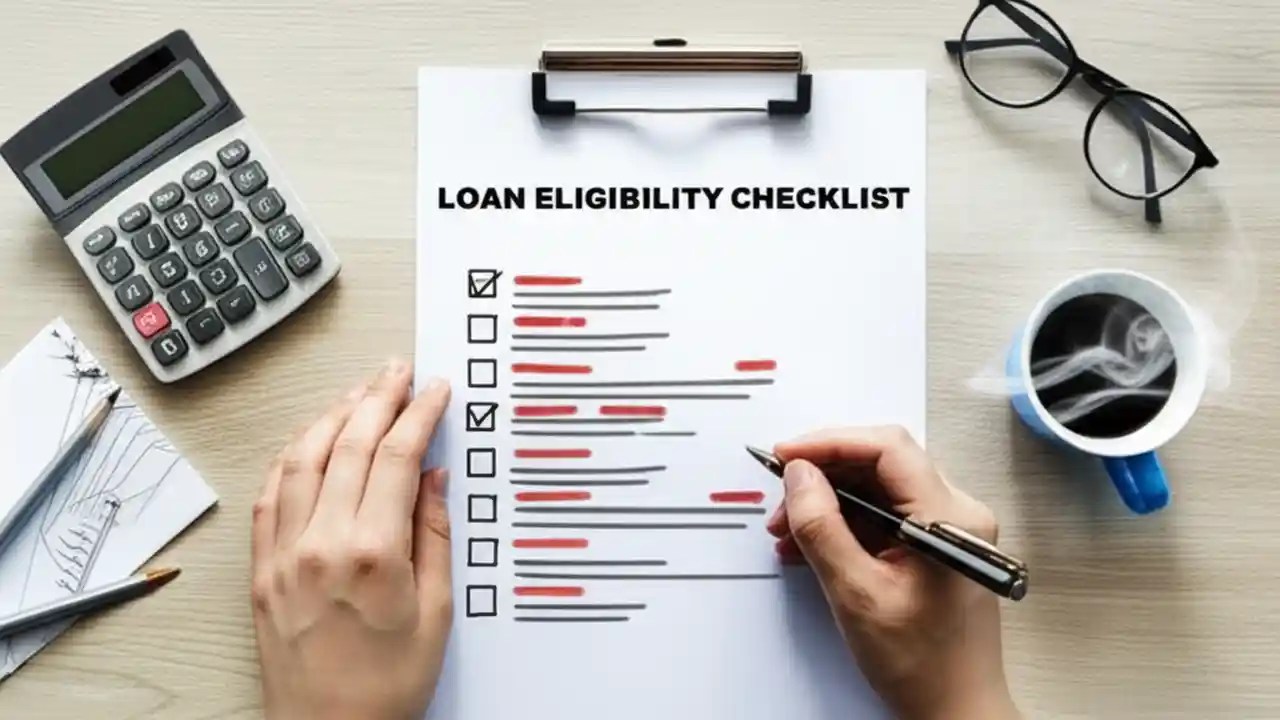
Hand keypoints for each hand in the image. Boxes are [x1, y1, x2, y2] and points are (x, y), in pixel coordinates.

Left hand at [251, 359, 452, 719]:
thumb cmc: (386, 687)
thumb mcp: (434, 612)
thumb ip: (433, 536)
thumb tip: (434, 479)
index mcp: (371, 553)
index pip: (395, 457)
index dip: (418, 414)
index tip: (434, 391)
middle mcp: (320, 544)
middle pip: (348, 445)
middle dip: (376, 399)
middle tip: (396, 372)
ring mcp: (284, 554)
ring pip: (302, 459)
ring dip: (331, 417)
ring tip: (357, 394)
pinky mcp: (262, 570)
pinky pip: (270, 495)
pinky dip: (290, 457)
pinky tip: (308, 442)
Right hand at [767, 427, 1018, 719]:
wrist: (956, 709)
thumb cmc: (924, 666)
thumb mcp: (857, 595)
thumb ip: (823, 529)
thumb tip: (799, 476)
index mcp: (950, 519)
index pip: (888, 449)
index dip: (831, 443)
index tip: (787, 455)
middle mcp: (957, 514)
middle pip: (880, 464)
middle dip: (823, 476)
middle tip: (782, 496)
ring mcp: (947, 528)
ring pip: (877, 489)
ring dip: (829, 502)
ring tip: (788, 529)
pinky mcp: (933, 544)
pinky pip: (883, 514)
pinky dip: (844, 523)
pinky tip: (811, 544)